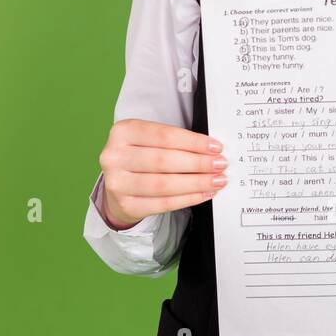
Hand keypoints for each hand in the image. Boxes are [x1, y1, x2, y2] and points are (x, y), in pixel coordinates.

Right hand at [98, 119, 228, 229]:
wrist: (117, 185)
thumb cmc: (139, 158)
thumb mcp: (149, 140)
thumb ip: (174, 141)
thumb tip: (211, 150)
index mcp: (123, 131)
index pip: (164, 135)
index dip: (193, 142)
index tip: (215, 147)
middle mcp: (114, 156)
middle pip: (164, 160)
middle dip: (198, 163)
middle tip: (220, 165)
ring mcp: (117, 182)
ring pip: (164, 184)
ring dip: (196, 183)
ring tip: (216, 181)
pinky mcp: (125, 204)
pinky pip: (163, 203)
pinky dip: (188, 199)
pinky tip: (203, 194)